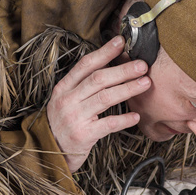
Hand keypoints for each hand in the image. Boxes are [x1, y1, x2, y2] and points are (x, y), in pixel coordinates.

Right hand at [46, 36, 149, 172]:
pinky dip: (124, 120)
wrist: (50, 152)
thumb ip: (82, 86)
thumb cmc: (63, 124)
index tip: (121, 42)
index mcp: (63, 88)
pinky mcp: (83, 135)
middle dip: (122, 70)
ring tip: (145, 83)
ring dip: (128, 89)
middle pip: (98, 79)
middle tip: (142, 65)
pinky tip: (136, 116)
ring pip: (105, 98)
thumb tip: (110, 65)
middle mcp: (67, 100)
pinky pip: (108, 124)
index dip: (104, 52)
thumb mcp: (65, 101)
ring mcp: (74, 118)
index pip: (85, 65)